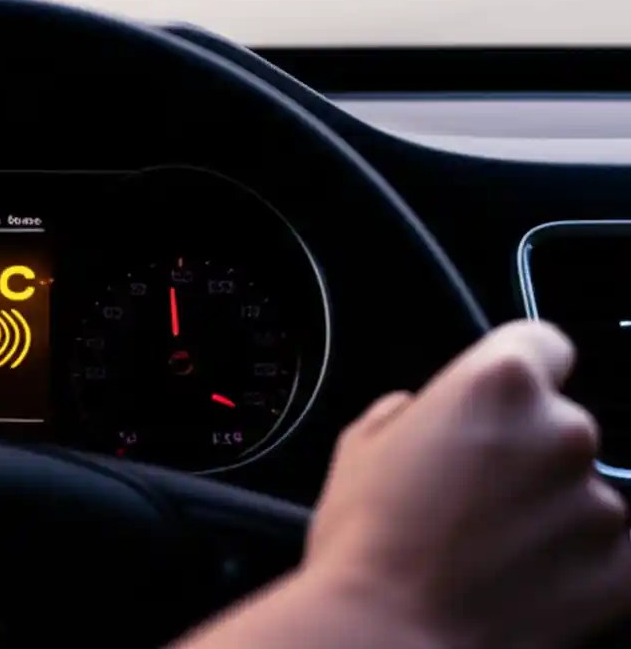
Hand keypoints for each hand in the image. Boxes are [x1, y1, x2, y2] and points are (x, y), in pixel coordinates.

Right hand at [307, 320, 630, 646]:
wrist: (388, 637)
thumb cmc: (366, 545)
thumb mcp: (358, 450)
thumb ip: (404, 414)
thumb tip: (416, 413)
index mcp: (498, 383)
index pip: (543, 343)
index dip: (519, 371)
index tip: (504, 401)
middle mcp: (564, 431)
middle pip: (562, 423)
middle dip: (527, 454)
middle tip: (474, 497)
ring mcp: (601, 501)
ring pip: (584, 491)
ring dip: (551, 511)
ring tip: (491, 550)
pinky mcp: (623, 567)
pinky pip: (610, 550)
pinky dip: (576, 562)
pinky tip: (520, 581)